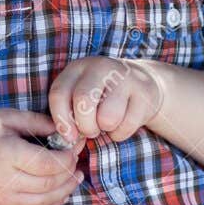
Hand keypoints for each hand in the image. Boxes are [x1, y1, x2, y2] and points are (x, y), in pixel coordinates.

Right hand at [0, 107, 85, 204]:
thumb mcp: (6, 117)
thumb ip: (37, 122)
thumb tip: (66, 129)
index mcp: (5, 154)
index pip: (47, 164)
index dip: (67, 158)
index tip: (73, 147)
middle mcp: (3, 180)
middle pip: (49, 184)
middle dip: (69, 173)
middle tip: (77, 160)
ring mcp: (2, 198)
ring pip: (45, 202)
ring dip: (65, 191)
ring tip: (75, 177)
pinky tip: (61, 193)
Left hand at [49, 56, 164, 142]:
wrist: (141, 84)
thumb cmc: (101, 97)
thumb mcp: (79, 97)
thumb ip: (68, 112)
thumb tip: (68, 137)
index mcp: (77, 68)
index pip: (59, 94)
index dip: (62, 120)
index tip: (69, 136)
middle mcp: (99, 67)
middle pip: (83, 101)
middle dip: (86, 126)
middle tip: (91, 131)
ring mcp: (124, 77)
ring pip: (108, 117)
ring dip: (106, 129)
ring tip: (108, 123)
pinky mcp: (144, 92)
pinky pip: (127, 125)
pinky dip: (121, 132)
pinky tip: (123, 121)